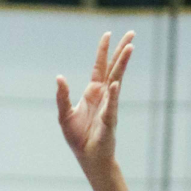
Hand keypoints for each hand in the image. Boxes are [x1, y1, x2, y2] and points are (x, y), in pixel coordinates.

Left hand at [56, 31, 133, 170]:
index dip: (103, 51)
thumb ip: (62, 96)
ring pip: (117, 80)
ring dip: (123, 64)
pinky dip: (112, 95)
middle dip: (121, 50)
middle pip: (114, 68)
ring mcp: (109, 105)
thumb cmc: (78, 138)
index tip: (108, 34)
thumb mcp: (64, 115)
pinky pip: (111, 105)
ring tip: (130, 48)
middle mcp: (103, 95)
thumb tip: (59, 77)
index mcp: (92, 92)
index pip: (99, 67)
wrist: (89, 158)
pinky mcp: (109, 120)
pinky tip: (115, 84)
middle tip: (131, 33)